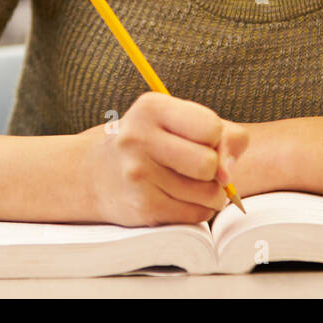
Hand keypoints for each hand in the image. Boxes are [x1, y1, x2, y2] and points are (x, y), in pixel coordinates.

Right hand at [82, 91, 248, 226]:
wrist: (95, 173)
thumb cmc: (151, 142)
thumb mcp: (179, 121)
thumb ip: (222, 135)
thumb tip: (227, 175)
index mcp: (152, 107)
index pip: (211, 128)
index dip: (216, 138)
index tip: (200, 141)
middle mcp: (139, 138)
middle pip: (209, 164)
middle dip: (213, 169)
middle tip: (196, 166)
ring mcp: (137, 175)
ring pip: (208, 194)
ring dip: (209, 193)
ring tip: (188, 183)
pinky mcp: (142, 207)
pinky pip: (196, 215)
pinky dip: (197, 209)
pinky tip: (179, 198)